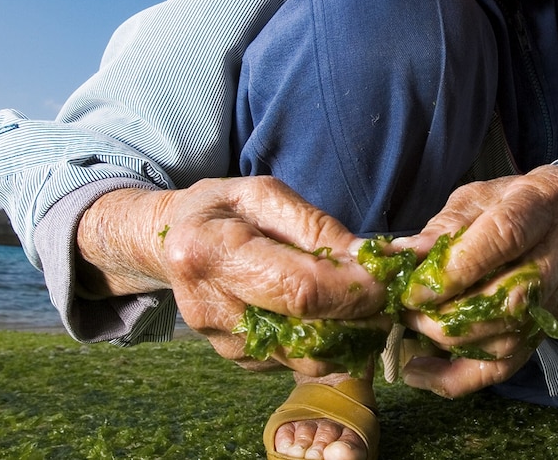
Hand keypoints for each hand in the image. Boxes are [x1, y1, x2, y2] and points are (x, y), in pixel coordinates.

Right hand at [76, 177, 387, 375]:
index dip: (353, 290)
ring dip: (348, 336)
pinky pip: (297, 361)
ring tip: (361, 302)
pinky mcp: (238, 361)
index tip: (387, 279)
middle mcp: (211, 308)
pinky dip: (324, 342)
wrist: (171, 242)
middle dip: (360, 319)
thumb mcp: (265, 195)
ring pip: (308, 358)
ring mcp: (222, 343)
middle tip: (386, 295)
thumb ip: (318, 227)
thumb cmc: (223, 210)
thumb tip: (372, 260)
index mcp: (211, 253)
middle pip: (308, 334)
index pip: (300, 290)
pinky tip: (327, 313)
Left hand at [397, 165, 557, 397]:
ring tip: (414, 329)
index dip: (456, 269)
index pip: (504, 237)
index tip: (414, 289)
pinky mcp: (550, 326)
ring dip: (452, 342)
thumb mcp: (478, 197)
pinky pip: (509, 364)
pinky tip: (422, 372)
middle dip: (449, 314)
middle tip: (407, 310)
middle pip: (510, 298)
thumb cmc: (513, 202)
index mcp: (544, 200)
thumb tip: (401, 257)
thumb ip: (444, 226)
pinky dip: (460, 377)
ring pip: (509, 337)